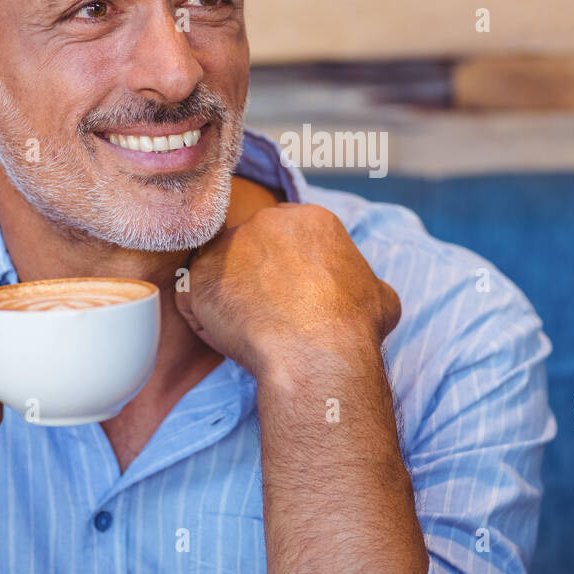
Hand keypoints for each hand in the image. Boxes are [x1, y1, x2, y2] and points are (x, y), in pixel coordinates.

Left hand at [174, 203, 400, 384]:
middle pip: (252, 243)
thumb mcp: (380, 296)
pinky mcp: (201, 275)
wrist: (318, 353)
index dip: (287, 264)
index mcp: (311, 220)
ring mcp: (230, 245)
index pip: (288, 234)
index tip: (291, 292)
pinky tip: (228, 337)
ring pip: (222, 266)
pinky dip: (204, 316)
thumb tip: (365, 292)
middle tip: (268, 310)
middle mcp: (267, 221)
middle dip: (256, 273)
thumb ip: (363, 282)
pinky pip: (194, 294)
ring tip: (248, 328)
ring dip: (230, 292)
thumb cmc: (353, 327)